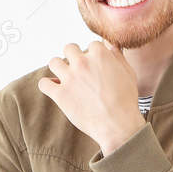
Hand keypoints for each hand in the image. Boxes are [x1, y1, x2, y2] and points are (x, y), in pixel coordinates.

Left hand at [37, 38, 143, 152]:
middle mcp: (82, 63)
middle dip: (73, 57)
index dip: (93, 56)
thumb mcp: (129, 74)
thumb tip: (111, 46)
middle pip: (69, 48)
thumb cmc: (126, 102)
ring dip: (58, 68)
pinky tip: (54, 90)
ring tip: (64, 78)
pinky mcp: (60, 94)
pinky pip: (44, 84)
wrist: (118, 126)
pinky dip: (47, 86)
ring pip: (53, 62)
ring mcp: (69, 78)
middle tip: (78, 70)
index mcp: (99, 55)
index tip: (94, 66)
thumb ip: (118, 57)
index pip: (91, 45)